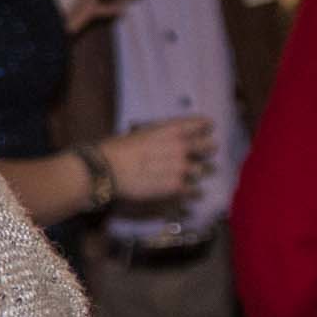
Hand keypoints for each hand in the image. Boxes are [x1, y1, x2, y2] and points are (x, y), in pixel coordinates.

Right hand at [101, 116, 217, 203]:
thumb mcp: (139, 133)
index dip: (205, 127)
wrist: (106, 170)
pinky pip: (194, 190)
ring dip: (201, 171)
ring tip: (196, 173)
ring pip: (204, 170)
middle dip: (208, 149)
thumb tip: (164, 139)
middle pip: (209, 147)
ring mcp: (180, 168)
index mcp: (172, 129)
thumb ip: (158, 135)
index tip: (205, 130)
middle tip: (207, 151)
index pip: (202, 124)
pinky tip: (193, 192)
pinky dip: (194, 191)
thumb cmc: (117, 148)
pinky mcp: (176, 188)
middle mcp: (181, 147)